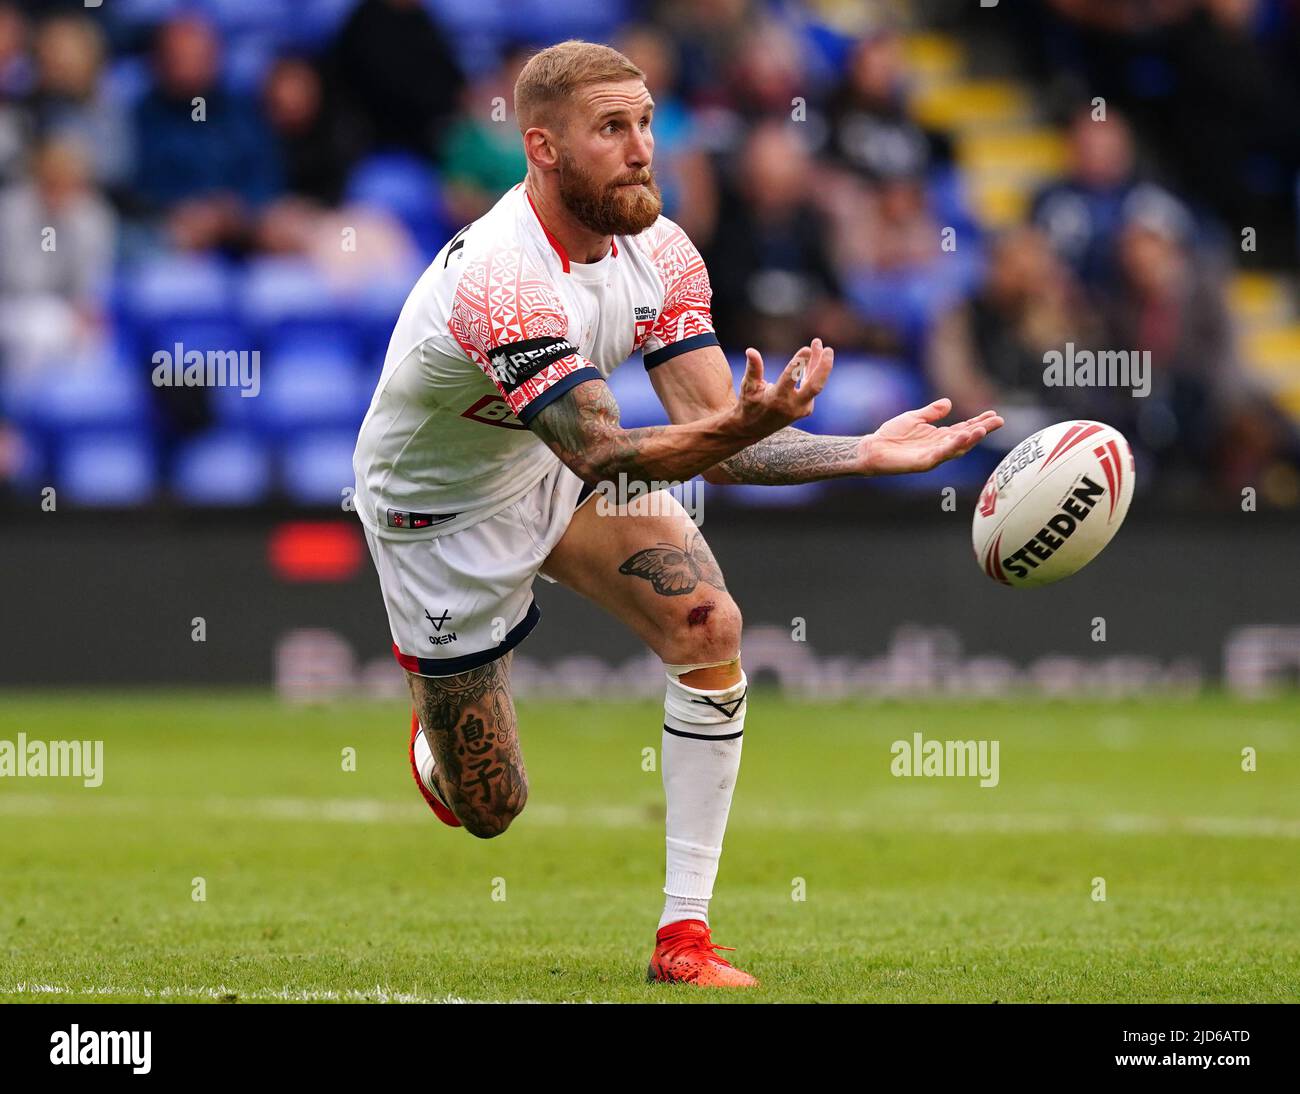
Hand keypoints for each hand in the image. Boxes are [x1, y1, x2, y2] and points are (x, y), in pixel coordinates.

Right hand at [734, 338, 834, 437]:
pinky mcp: (806, 409)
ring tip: (817, 344)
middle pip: (815, 386)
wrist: (754, 429)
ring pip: (815, 383)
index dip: (799, 363)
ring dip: (818, 364)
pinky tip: (812, 357)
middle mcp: (792, 406)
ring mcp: (801, 409)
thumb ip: (753, 369)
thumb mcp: (748, 387)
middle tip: (828, 349)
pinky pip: (812, 387)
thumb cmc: (750, 405)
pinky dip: (813, 372)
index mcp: (776, 399)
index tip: (807, 348)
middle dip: (824, 367)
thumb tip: (751, 350)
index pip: (791, 378)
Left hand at [859, 398, 1002, 475]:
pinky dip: (952, 446)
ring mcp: (933, 456)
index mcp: (939, 436)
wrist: (872, 448)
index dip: (978, 422)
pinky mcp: (923, 463)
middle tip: (998, 421)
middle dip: (981, 430)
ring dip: (970, 439)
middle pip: (965, 438)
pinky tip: (962, 438)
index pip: (963, 428)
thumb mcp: (914, 418)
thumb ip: (931, 412)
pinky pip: (941, 455)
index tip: (993, 413)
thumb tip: (949, 402)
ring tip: (982, 429)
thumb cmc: (891, 435)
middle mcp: (939, 447)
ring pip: (956, 448)